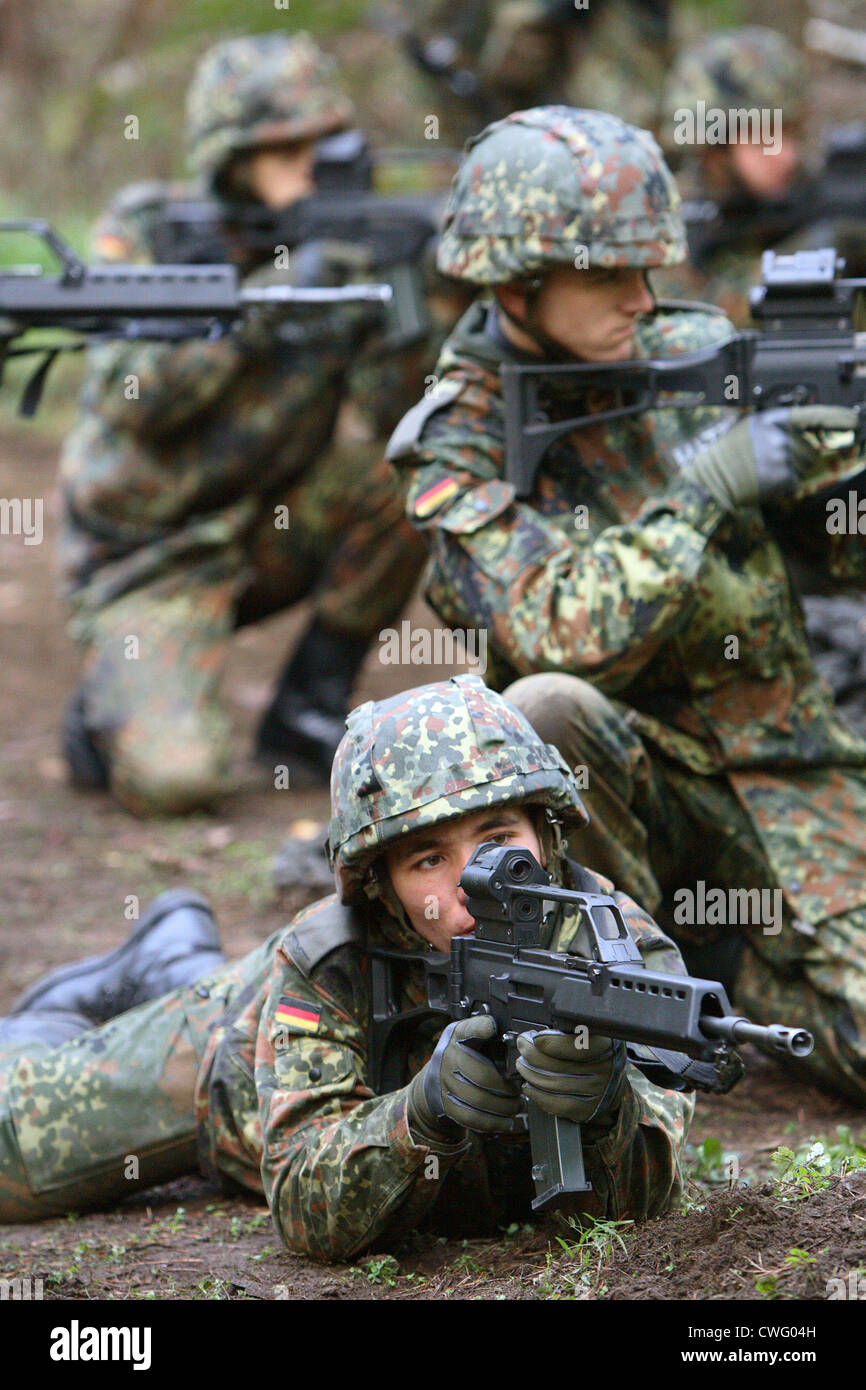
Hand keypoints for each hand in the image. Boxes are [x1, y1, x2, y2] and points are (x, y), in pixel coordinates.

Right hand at [407, 1015, 522, 1141]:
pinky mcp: (447, 1104)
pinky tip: (506, 1121)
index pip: (469, 1029)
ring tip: (517, 1106)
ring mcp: (446, 1082)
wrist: (437, 1076)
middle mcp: (449, 1057)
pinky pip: (471, 1118)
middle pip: (481, 1075)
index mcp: (458, 1035)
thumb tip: (521, 1042)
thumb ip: (491, 1037)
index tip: (493, 1027)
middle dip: (507, 1087)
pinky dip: (493, 1122)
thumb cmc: (465, 1054)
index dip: (481, 1028)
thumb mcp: (473, 1037)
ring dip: (504, 1107)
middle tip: (520, 1090)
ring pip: (478, 1099)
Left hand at [515, 1029, 625, 1124]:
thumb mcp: (590, 1033)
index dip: (553, 1043)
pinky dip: (538, 1095)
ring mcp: (596, 1092)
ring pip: (555, 1085)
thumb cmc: (594, 1050)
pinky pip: (557, 1104)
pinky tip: (529, 1086)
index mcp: (606, 1046)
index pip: (578, 1046)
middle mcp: (604, 1070)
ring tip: (522, 1064)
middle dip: (533, 1055)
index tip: (535, 1038)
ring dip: (531, 1074)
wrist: (611, 1079)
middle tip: (522, 1046)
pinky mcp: (586, 1108)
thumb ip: (569, 1031)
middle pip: (561, 1066)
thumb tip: (537, 1034)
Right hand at [685, 406, 859, 510]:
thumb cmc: (725, 456)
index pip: (813, 415)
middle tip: (775, 462)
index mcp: (771, 420)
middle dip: (800, 456)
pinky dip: (783, 484)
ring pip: (804, 466)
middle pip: (810, 448)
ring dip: (791, 470)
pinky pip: (794, 481)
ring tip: (767, 471)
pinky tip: (765, 480)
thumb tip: (804, 427)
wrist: (712, 480)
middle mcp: (780, 436)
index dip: (836, 417)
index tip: (853, 419)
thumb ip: (775, 425)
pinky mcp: (782, 477)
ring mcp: (782, 457)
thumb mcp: (748, 428)